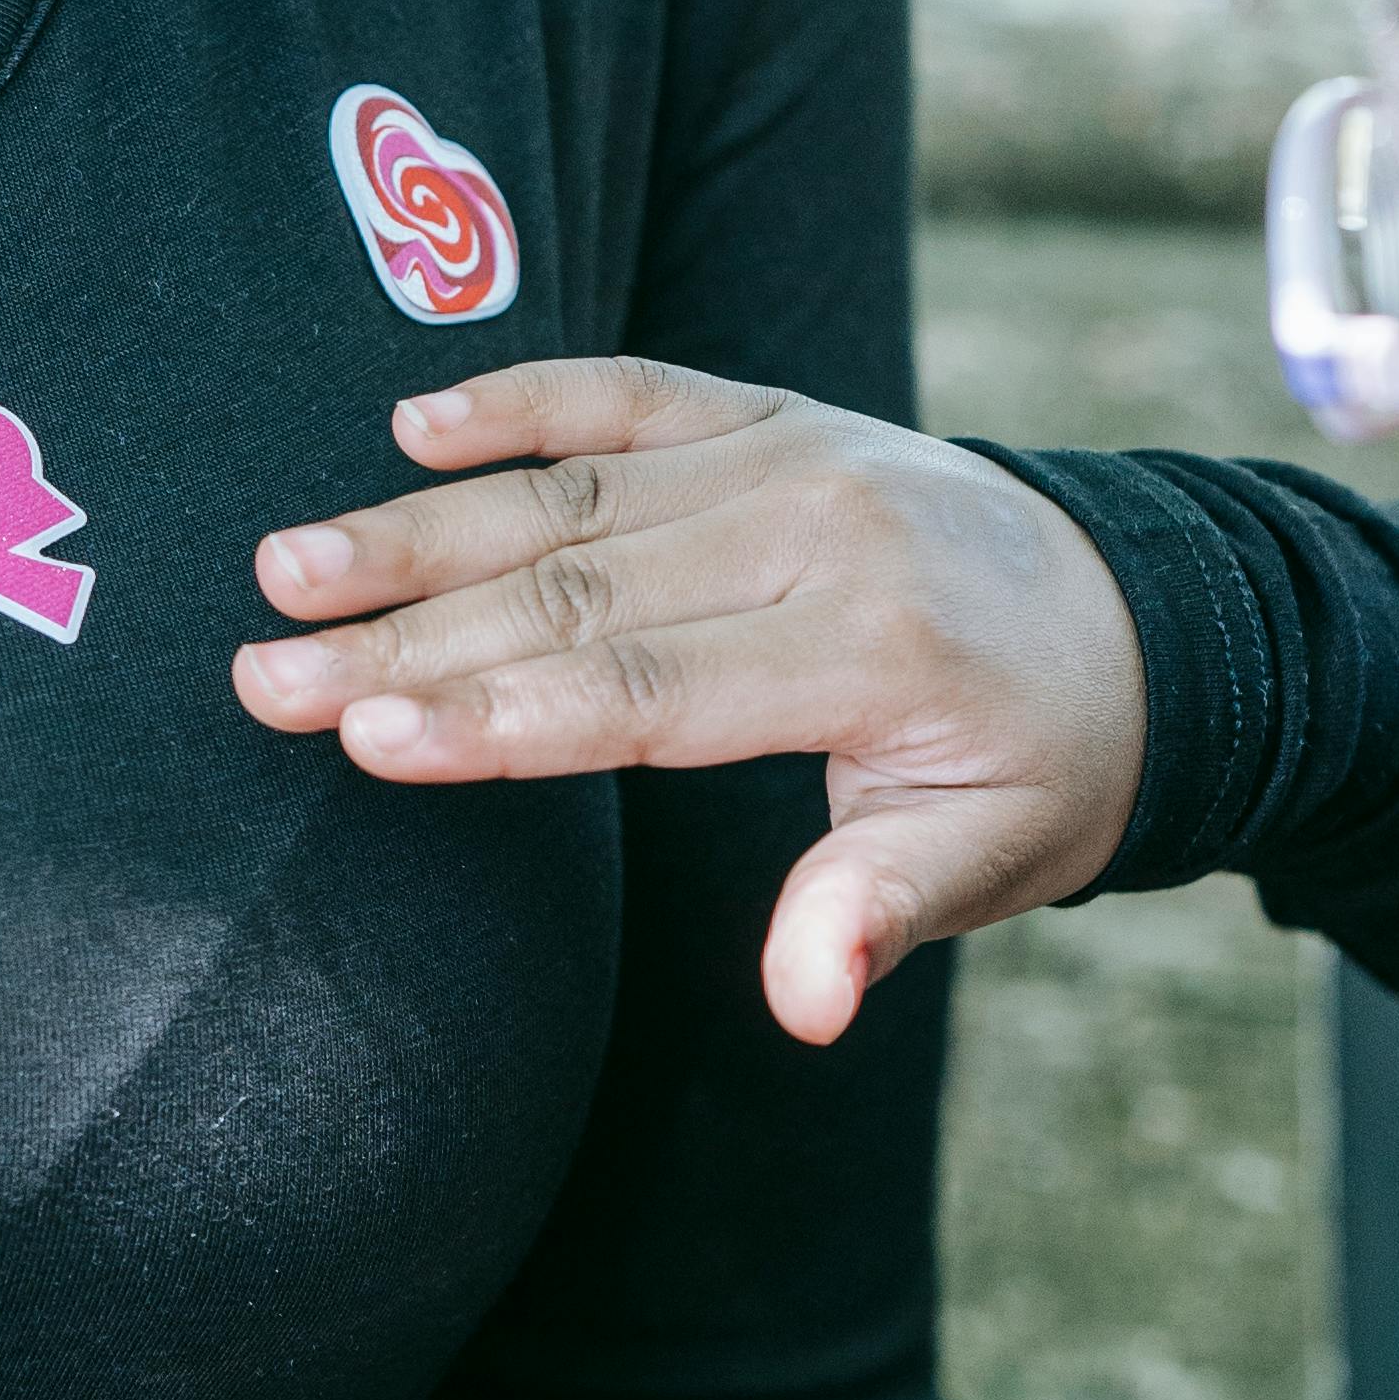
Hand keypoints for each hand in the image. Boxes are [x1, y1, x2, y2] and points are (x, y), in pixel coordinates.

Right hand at [233, 359, 1145, 1039]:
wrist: (1135, 618)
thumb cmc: (1037, 768)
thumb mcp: (991, 860)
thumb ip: (878, 917)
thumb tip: (804, 1009)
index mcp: (868, 651)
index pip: (646, 689)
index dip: (500, 717)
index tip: (366, 739)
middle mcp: (819, 527)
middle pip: (574, 589)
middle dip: (406, 636)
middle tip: (263, 674)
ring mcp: (789, 451)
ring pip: (572, 493)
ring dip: (416, 529)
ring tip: (285, 567)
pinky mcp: (770, 409)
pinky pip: (630, 390)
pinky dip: (520, 399)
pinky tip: (411, 424)